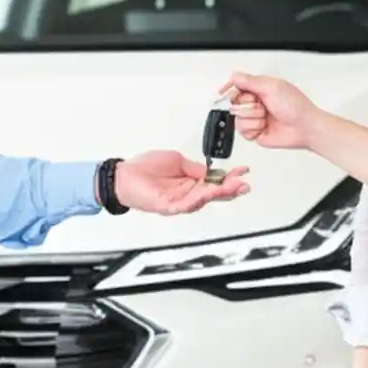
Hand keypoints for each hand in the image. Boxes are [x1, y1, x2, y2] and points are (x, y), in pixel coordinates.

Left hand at [114, 151, 249, 214]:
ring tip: (232, 187)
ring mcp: (179, 201)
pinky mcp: (168, 206)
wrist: (123, 175)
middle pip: (214, 193)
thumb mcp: (177, 161)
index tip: (243, 170)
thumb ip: (195, 168)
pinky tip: (206, 194)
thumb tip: (211, 170)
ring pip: (203, 200)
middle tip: (244, 184)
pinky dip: (197, 200)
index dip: (230, 177)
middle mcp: (187, 193)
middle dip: (231, 188)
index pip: (215, 181)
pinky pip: (185, 205)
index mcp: (190, 182)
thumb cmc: (144, 168)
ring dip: (218, 193)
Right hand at [218, 71, 321, 149]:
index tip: (222, 93)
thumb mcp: (272, 87)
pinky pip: (242, 132)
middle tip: (260, 105)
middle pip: (234, 103)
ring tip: (266, 117)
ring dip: (252, 118)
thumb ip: (249, 81)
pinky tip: (264, 127)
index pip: (236, 87)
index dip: (229, 90)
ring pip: (237, 118)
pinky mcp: (255, 132)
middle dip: (247, 106)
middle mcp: (256, 103)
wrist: (304, 128)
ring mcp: (255, 118)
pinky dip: (253, 129)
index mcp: (259, 88)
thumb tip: (233, 75)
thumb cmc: (295, 106)